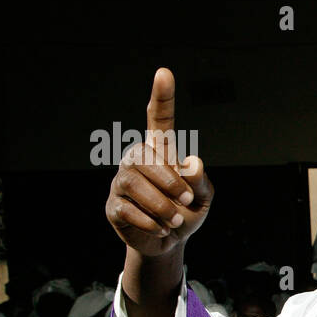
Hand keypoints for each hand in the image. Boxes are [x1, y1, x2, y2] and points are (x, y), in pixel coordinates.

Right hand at [107, 68, 213, 256]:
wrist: (170, 242)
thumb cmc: (187, 211)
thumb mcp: (203, 198)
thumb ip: (201, 182)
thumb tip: (192, 163)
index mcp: (162, 152)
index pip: (160, 120)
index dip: (162, 98)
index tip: (164, 73)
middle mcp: (138, 160)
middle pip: (143, 157)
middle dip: (168, 181)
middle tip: (186, 200)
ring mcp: (122, 182)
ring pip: (133, 183)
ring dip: (160, 205)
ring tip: (175, 220)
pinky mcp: (113, 206)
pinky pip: (127, 209)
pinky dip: (150, 222)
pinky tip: (161, 228)